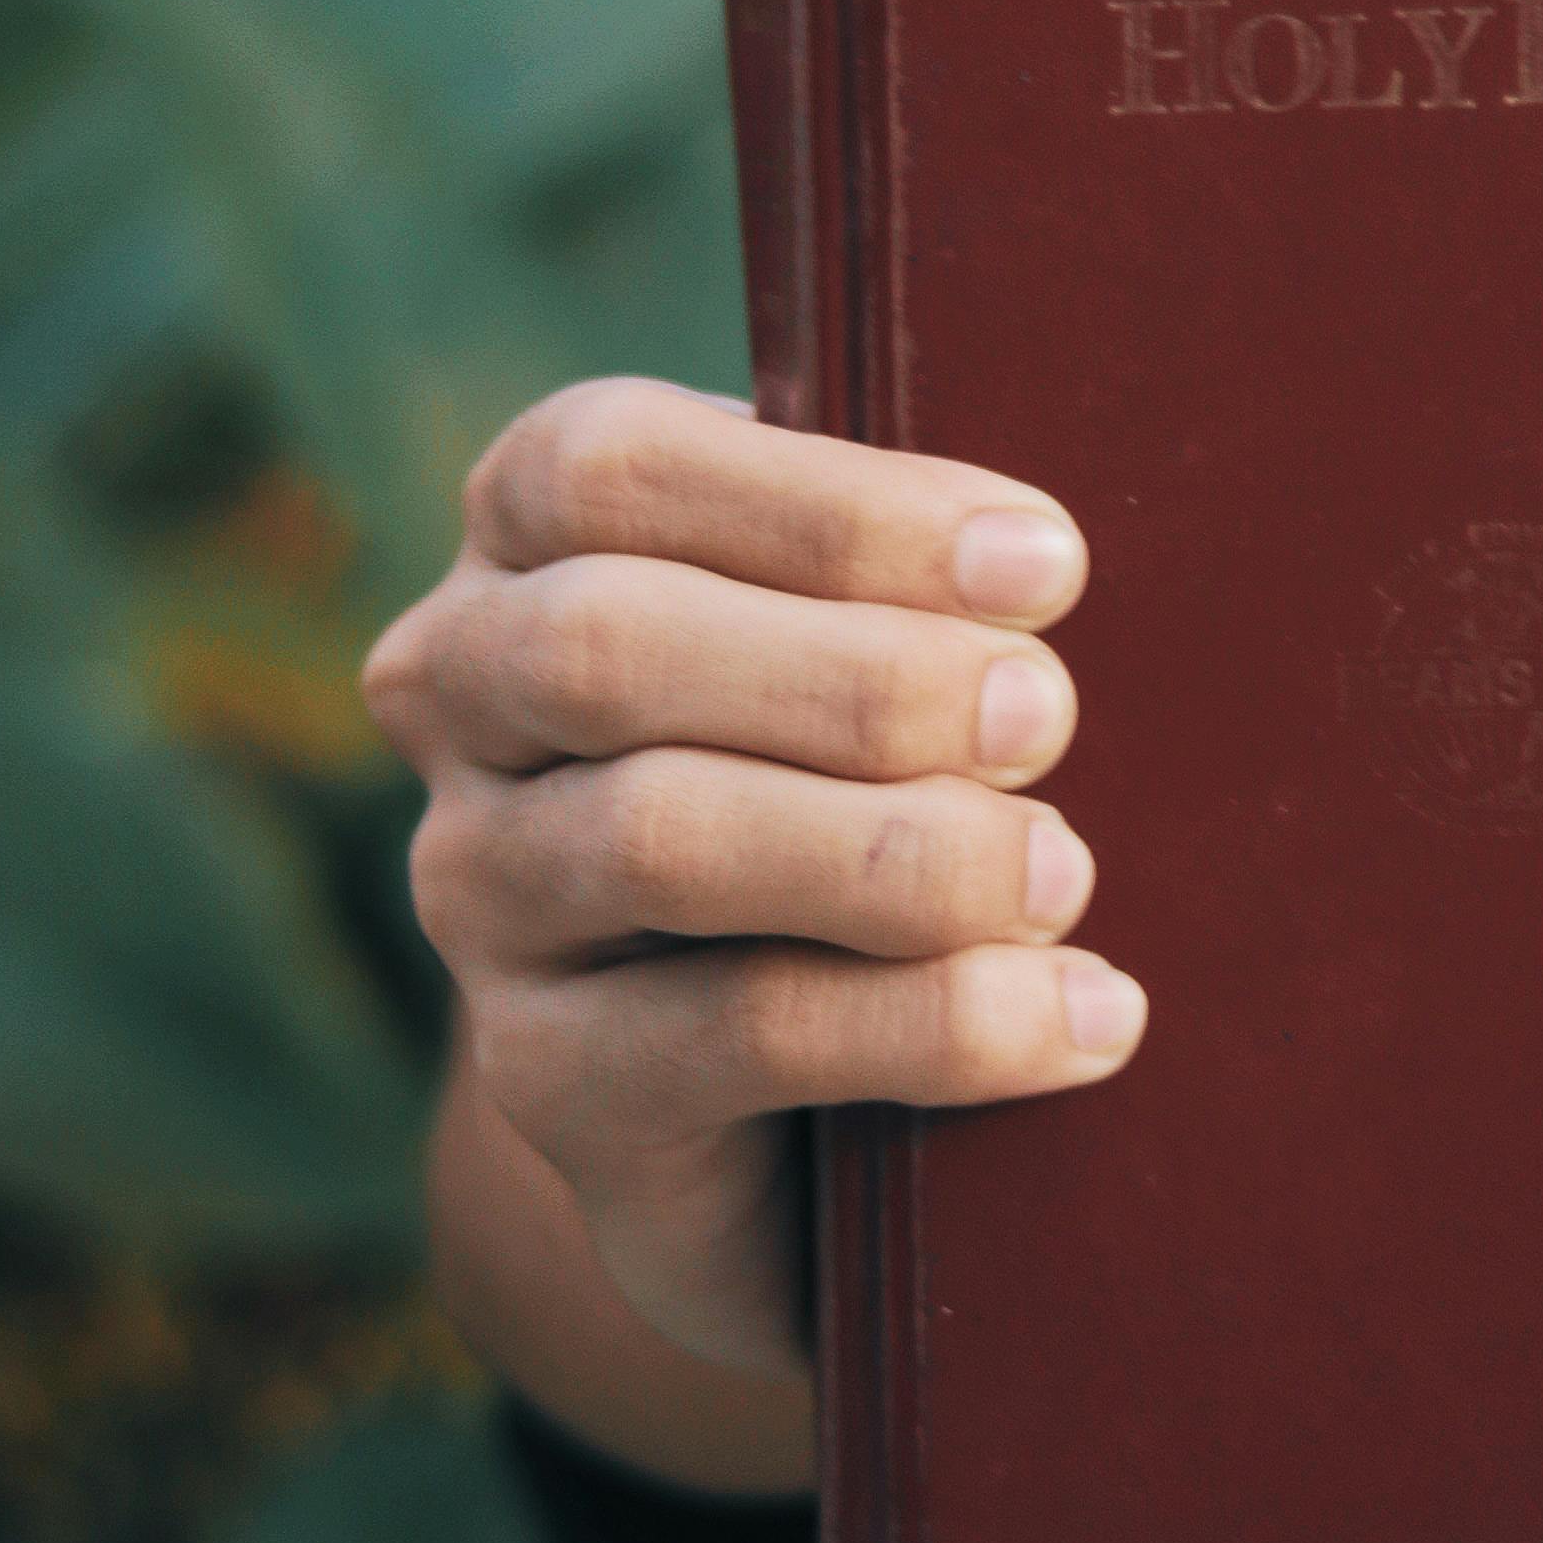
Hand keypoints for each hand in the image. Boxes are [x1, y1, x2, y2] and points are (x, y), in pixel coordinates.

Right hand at [371, 377, 1142, 1388]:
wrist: (771, 1062)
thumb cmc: (858, 754)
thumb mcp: (867, 624)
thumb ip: (910, 572)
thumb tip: (1037, 567)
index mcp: (529, 535)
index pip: (606, 468)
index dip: (830, 509)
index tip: (1044, 564)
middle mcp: (463, 698)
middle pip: (603, 645)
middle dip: (859, 678)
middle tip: (1047, 717)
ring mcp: (482, 892)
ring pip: (658, 839)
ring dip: (895, 854)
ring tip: (1064, 877)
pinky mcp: (546, 1074)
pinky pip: (734, 1035)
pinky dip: (932, 1022)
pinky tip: (1079, 1019)